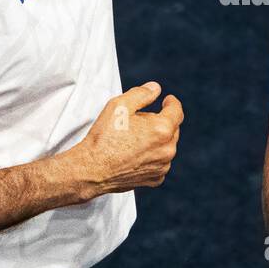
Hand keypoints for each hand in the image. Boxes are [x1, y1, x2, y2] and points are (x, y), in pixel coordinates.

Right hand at [71, 82, 183, 198]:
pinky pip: (160, 162)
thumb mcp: (119, 106)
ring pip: (167, 146)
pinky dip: (153, 157)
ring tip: (134, 139)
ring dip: (157, 140)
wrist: (92, 170)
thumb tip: (156, 88)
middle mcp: (168, 149)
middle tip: (139, 121)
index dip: (171, 102)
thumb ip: (141, 94)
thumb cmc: (104, 137)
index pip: (176, 111)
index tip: (167, 100)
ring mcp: (163, 166)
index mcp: (162, 129)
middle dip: (160, 122)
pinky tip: (136, 154)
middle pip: (172, 129)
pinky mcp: (155, 179)